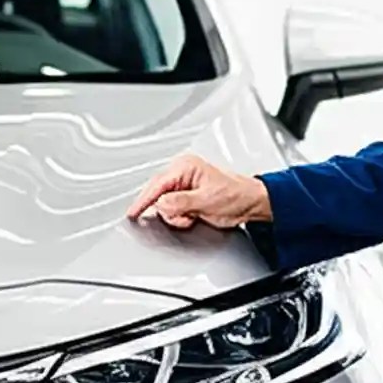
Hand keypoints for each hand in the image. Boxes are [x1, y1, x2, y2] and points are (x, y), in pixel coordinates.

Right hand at [126, 154, 271, 229]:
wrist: (249, 203)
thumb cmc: (235, 195)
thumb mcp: (206, 200)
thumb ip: (180, 202)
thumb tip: (160, 204)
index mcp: (186, 166)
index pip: (157, 184)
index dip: (143, 200)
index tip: (133, 213)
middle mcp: (182, 173)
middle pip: (156, 195)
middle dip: (168, 210)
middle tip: (185, 216)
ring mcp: (183, 185)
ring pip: (162, 205)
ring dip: (175, 215)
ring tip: (193, 215)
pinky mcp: (185, 196)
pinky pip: (170, 209)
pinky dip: (178, 217)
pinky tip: (192, 216)